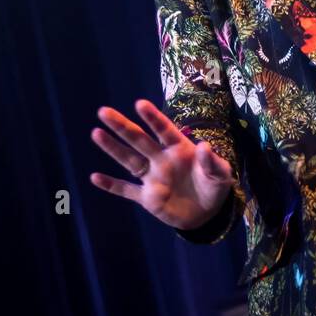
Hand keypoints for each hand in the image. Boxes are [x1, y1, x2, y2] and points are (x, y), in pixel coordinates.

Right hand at [89, 99, 235, 230]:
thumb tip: (203, 147)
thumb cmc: (214, 185)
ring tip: (96, 132)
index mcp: (180, 149)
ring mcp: (152, 177)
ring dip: (113, 148)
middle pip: (139, 140)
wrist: (207, 213)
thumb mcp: (220, 174)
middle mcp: (162, 159)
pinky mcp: (147, 198)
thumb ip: (212, 162)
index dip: (153, 117)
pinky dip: (112, 185)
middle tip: (103, 111)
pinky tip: (94, 178)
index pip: (164, 130)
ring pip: (129, 160)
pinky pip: (127, 190)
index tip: (140, 103)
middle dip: (122, 126)